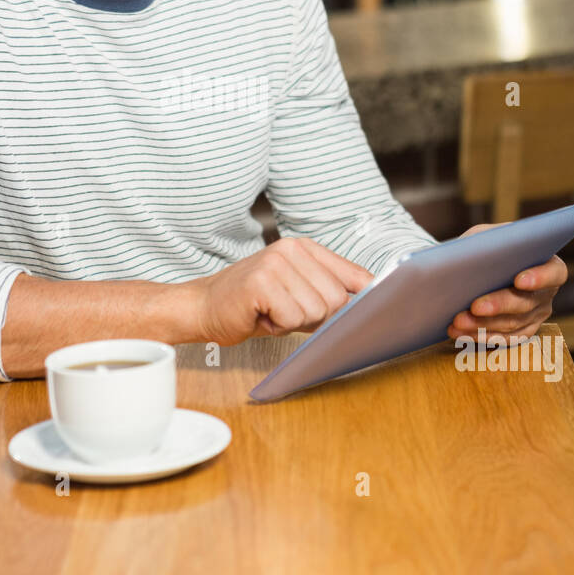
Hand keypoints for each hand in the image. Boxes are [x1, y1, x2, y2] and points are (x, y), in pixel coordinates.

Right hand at [190, 236, 373, 346]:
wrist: (203, 307)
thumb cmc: (253, 306)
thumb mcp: (298, 293)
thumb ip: (329, 293)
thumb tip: (370, 305)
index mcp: (305, 248)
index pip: (356, 276)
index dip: (365, 301)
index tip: (368, 315)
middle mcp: (292, 249)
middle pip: (338, 300)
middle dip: (316, 318)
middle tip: (286, 312)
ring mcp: (276, 263)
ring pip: (316, 312)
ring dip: (293, 323)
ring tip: (271, 313)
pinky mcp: (261, 282)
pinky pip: (292, 319)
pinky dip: (277, 327)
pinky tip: (260, 316)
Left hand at [446, 223, 567, 342]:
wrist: (479, 268)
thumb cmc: (486, 248)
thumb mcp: (487, 237)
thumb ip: (486, 242)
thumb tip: (471, 254)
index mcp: (547, 264)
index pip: (554, 273)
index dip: (539, 277)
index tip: (519, 280)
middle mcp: (546, 293)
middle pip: (526, 303)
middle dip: (498, 305)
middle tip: (475, 307)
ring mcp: (535, 315)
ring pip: (511, 325)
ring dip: (482, 324)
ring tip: (457, 321)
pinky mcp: (521, 332)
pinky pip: (502, 339)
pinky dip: (479, 336)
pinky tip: (459, 333)